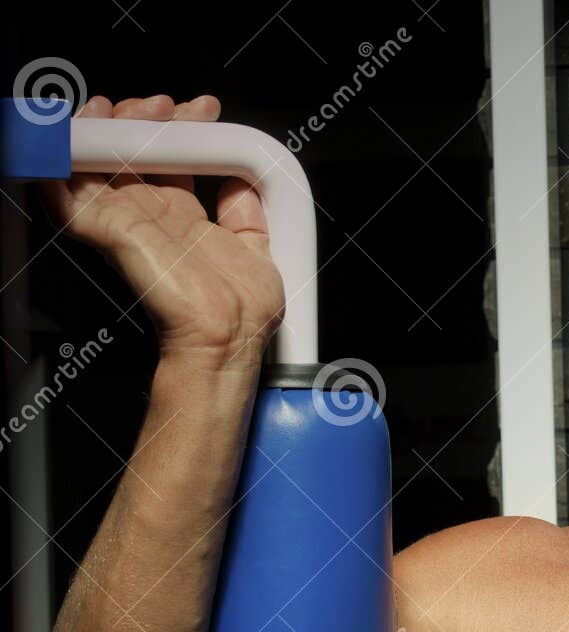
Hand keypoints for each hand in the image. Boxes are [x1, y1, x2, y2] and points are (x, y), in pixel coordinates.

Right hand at [39, 93, 284, 362]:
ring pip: (98, 162)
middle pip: (132, 154)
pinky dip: (60, 159)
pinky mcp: (108, 232)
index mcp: (183, 221)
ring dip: (102, 127)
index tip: (202, 109)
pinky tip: (67, 133)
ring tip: (116, 104)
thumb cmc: (242, 313)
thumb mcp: (259, 252)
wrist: (227, 341)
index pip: (171, 163)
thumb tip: (245, 184)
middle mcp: (151, 219)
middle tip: (165, 104)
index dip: (182, 131)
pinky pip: (68, 192)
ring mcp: (125, 224)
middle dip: (143, 119)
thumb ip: (247, 217)